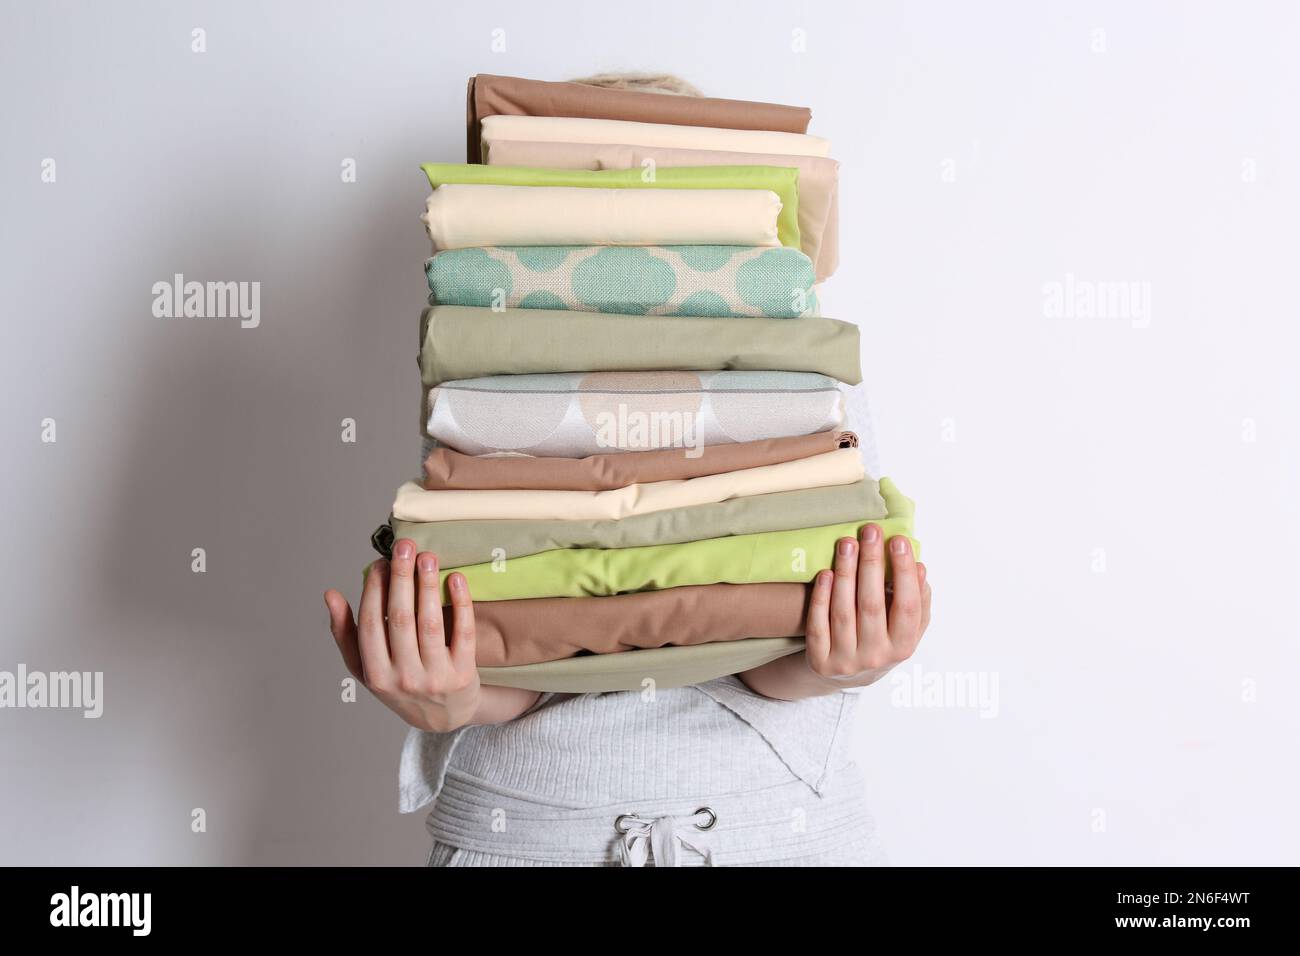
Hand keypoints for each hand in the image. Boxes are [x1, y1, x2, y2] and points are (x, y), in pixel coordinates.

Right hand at [324, 539, 481, 732]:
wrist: (445, 717)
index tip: (380, 561)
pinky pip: (463, 633)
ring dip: (427, 585)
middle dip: (401, 578)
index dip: (374, 589)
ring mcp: (435, 677)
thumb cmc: (400, 683)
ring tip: (427, 556)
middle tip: (404, 546)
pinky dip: (460, 603)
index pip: (371, 623)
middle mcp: (403, 678)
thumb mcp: (367, 668)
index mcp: (375, 674)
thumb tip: (330, 594)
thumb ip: (347, 633)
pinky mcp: (464, 674)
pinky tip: (456, 578)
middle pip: (400, 618)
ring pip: (430, 623)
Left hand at [804, 524, 930, 687]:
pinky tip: (825, 573)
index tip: (899, 540)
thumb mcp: (906, 627)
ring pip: (843, 612)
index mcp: (903, 647)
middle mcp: (876, 656)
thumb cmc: (882, 640)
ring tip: (847, 543)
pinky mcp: (819, 661)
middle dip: (871, 564)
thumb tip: (920, 568)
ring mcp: (845, 661)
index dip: (904, 573)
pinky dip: (821, 598)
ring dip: (845, 574)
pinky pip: (818, 625)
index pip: (907, 606)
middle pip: (872, 605)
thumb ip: (918, 600)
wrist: (847, 676)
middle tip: (870, 531)